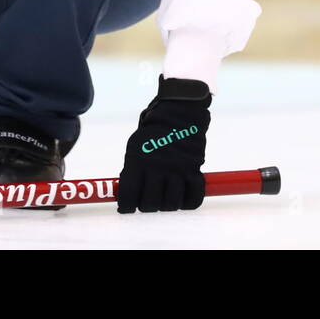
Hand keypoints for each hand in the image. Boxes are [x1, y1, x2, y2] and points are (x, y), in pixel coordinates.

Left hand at [117, 75, 211, 212]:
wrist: (180, 110)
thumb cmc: (154, 130)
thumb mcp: (135, 147)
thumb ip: (132, 170)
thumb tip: (126, 195)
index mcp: (137, 160)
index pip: (128, 196)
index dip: (126, 207)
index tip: (127, 208)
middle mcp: (156, 167)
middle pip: (150, 205)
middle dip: (146, 206)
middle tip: (147, 201)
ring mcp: (176, 169)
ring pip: (171, 204)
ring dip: (167, 205)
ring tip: (165, 198)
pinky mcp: (194, 169)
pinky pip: (193, 197)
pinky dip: (189, 202)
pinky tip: (183, 198)